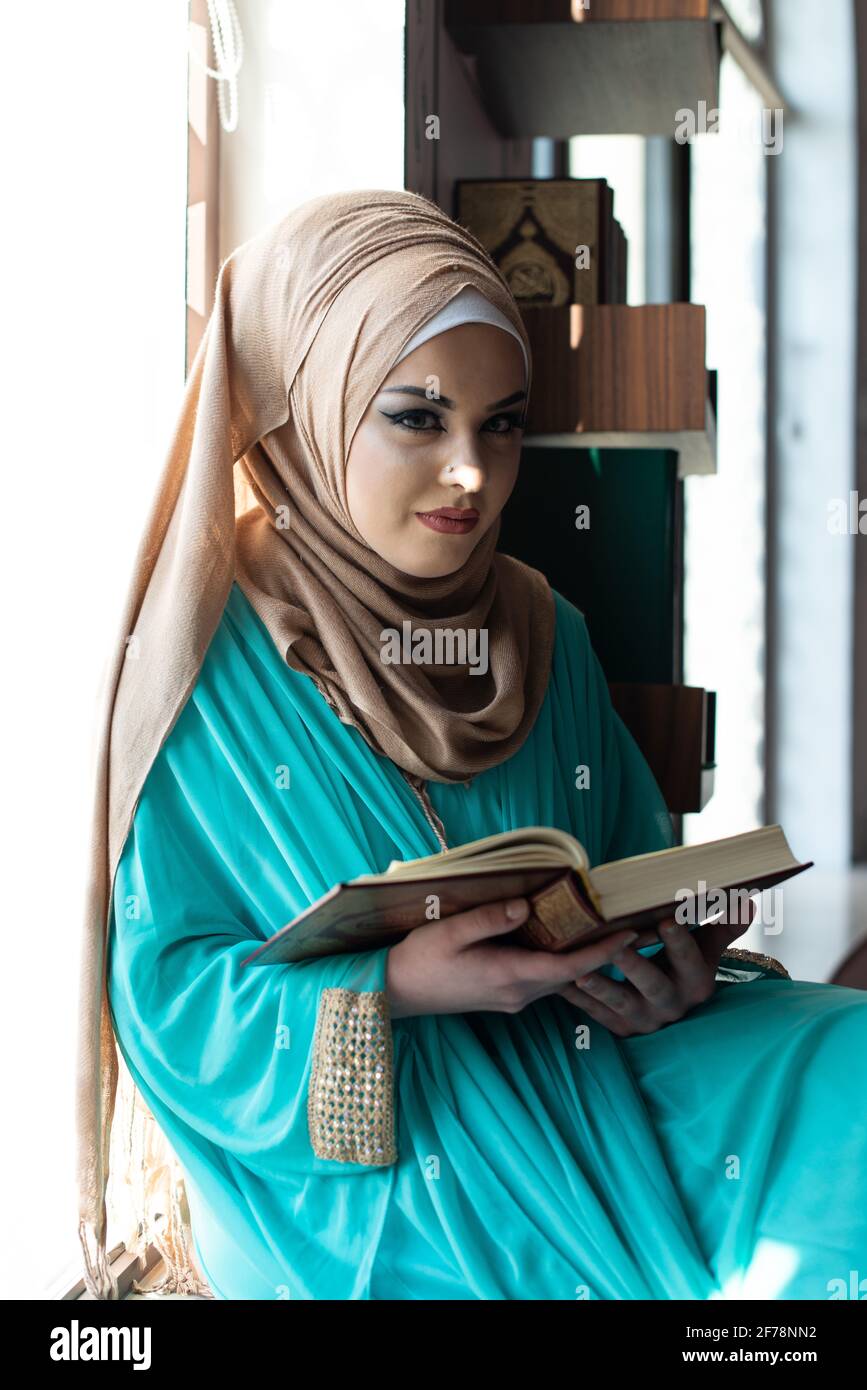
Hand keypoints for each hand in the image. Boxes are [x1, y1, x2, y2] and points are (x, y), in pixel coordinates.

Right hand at [385, 897, 640, 1019]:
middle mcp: (518, 992)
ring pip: (558, 979)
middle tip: (628, 929)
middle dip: (601, 955)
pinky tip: (563, 943)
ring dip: (582, 960)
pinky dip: (561, 964)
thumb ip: (490, 918)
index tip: (629, 935)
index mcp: (510, 975)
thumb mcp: (451, 931)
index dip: (603, 952)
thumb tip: (527, 906)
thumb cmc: (420, 958)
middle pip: (572, 974)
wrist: (396, 992)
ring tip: (604, 934)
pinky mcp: (503, 996)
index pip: (571, 966)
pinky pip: (543, 980)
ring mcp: (511, 998)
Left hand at [555, 897, 757, 1036]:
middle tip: (616, 944)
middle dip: (635, 965)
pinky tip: (558, 982)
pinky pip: (593, 1012)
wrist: (671, 1012)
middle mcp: (671, 1004)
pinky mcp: (618, 1026)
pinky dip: (575, 998)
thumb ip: (722, 926)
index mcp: (695, 983)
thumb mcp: (706, 950)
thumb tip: (747, 901)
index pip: (690, 959)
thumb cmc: (685, 968)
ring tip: (581, 972)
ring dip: (600, 986)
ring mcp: (643, 1019)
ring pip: (620, 1002)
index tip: (667, 918)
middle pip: (653, 984)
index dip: (680, 940)